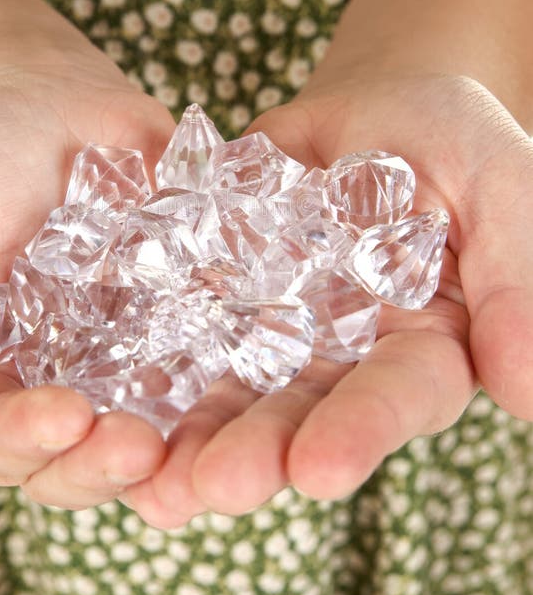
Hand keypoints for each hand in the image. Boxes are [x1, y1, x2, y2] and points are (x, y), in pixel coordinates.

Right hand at [0, 48, 176, 508]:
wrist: (39, 98)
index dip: (21, 442)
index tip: (63, 417)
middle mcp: (53, 381)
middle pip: (72, 459)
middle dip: (100, 463)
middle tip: (136, 446)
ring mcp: (122, 354)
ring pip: (142, 429)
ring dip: (165, 444)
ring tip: (182, 432)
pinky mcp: (179, 315)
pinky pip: (205, 358)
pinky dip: (221, 375)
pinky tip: (241, 369)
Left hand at [123, 73, 531, 526]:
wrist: (367, 109)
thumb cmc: (446, 139)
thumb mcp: (497, 183)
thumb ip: (515, 277)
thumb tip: (526, 392)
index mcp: (421, 348)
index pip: (398, 397)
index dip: (361, 432)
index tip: (319, 469)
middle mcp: (342, 361)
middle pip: (301, 414)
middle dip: (259, 451)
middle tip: (215, 485)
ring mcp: (272, 335)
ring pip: (230, 395)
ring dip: (190, 438)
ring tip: (149, 479)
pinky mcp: (213, 302)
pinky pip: (175, 337)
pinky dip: (144, 371)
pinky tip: (103, 405)